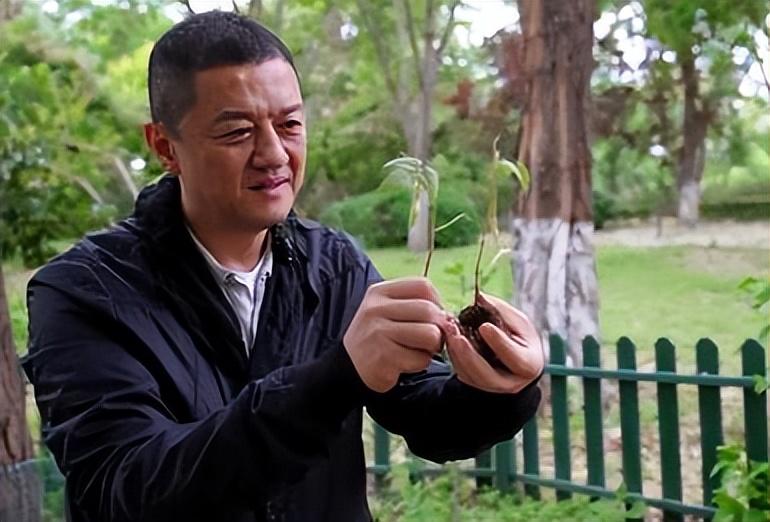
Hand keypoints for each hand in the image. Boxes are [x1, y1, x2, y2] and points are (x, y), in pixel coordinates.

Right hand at [343, 277, 449, 392]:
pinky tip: (406, 363)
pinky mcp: (383, 357)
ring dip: (431, 348)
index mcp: (379, 292)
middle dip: (438, 328)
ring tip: (419, 350)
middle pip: (429, 310)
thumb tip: (449, 316)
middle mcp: (376, 309)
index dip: (437, 301)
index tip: (433, 317)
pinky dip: (420, 364)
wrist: (349, 365)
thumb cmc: (378, 336)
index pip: (423, 285)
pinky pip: (421, 359)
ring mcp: (378, 333)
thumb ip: (415, 305)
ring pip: (430, 335)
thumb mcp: (387, 310)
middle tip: (431, 339)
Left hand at [446, 293, 543, 393]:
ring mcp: (491, 387)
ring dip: (456, 353)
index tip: (484, 326)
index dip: (499, 342)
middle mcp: (511, 383)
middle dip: (469, 354)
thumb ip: (500, 311)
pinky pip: (461, 373)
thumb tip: (480, 297)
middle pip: (487, 375)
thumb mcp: (518, 323)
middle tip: (456, 333)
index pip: (514, 357)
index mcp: (529, 366)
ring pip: (470, 376)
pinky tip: (448, 337)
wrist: (514, 358)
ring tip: (449, 331)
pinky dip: (453, 355)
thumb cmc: (520, 338)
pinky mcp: (475, 385)